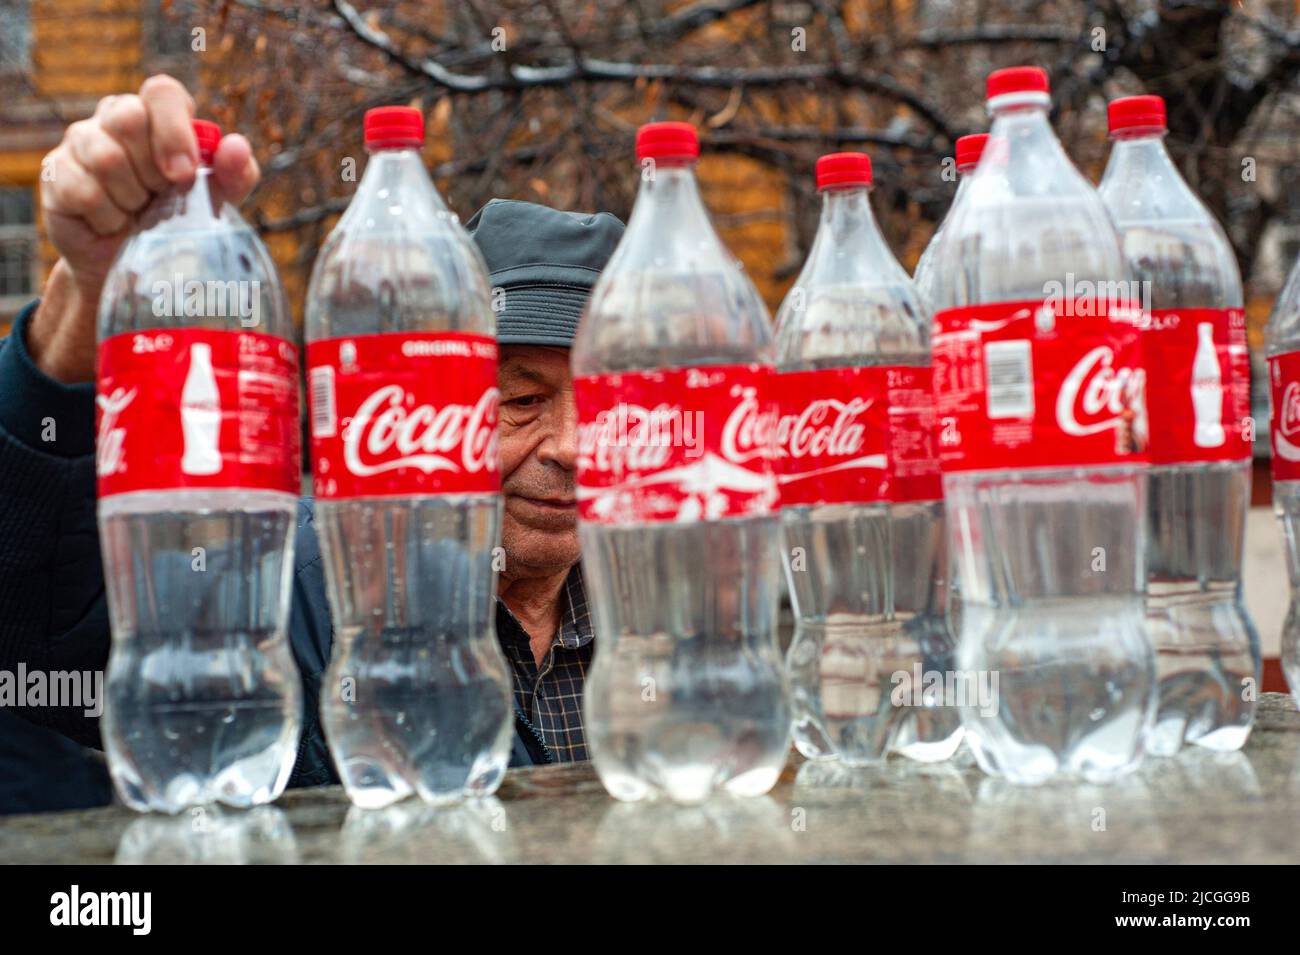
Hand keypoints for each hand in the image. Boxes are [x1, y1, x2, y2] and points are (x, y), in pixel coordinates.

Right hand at [26, 75, 260, 383]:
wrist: (135, 265)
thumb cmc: (178, 221)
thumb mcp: (216, 201)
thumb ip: (233, 174)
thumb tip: (236, 147)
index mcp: (158, 116)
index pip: (162, 92)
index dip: (174, 130)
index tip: (184, 173)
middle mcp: (115, 118)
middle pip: (127, 119)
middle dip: (152, 170)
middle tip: (159, 197)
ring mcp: (81, 142)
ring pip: (105, 157)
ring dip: (131, 198)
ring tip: (137, 213)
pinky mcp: (56, 172)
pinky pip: (83, 191)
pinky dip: (106, 218)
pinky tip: (112, 224)